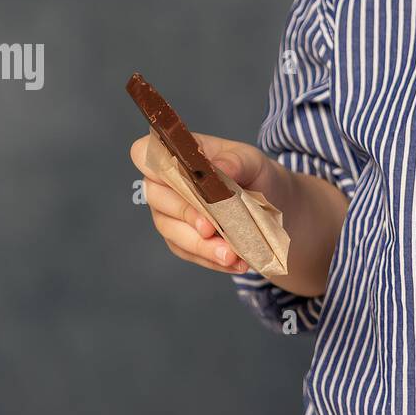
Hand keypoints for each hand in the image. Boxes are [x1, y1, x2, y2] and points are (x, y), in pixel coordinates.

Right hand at [130, 131, 279, 274]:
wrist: (269, 199)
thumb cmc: (252, 171)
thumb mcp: (251, 160)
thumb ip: (235, 162)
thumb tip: (221, 169)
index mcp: (178, 155)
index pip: (146, 153)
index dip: (155, 165)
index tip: (182, 179)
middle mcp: (165, 185)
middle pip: (158, 198)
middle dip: (187, 214)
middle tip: (212, 228)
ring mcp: (170, 215)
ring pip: (173, 232)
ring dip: (202, 246)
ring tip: (231, 254)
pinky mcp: (181, 241)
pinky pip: (190, 253)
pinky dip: (212, 259)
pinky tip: (236, 262)